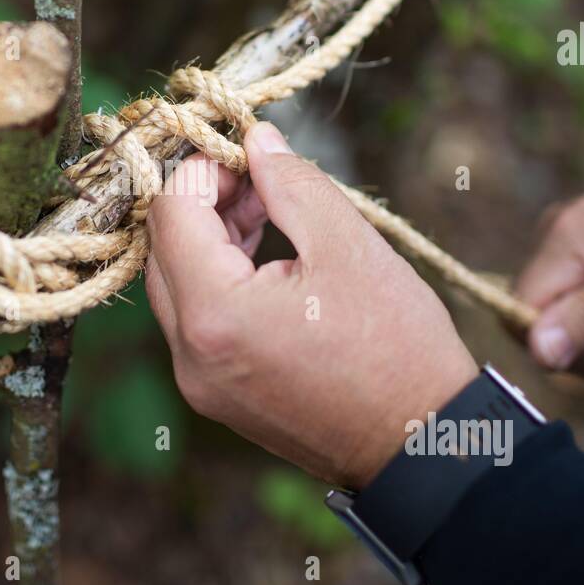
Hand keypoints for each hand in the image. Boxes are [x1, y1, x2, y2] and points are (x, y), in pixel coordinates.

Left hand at [145, 122, 477, 488]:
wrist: (421, 444)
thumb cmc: (396, 347)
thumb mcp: (349, 244)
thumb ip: (291, 182)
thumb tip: (255, 140)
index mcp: (215, 314)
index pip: (171, 212)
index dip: (202, 168)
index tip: (246, 154)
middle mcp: (190, 355)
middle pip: (162, 248)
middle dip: (202, 200)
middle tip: (258, 178)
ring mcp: (199, 381)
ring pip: (175, 284)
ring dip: (208, 238)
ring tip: (266, 211)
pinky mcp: (216, 395)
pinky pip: (195, 321)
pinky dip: (217, 279)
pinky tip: (264, 258)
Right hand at [516, 155, 583, 373]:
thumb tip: (538, 353)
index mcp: (566, 241)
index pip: (519, 311)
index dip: (552, 347)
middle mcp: (553, 233)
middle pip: (532, 312)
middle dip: (577, 348)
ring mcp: (563, 235)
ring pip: (550, 307)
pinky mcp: (577, 241)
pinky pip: (566, 291)